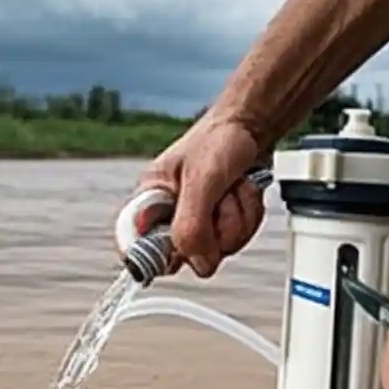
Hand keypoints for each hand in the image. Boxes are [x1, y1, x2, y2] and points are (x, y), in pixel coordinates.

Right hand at [130, 116, 265, 277]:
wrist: (252, 126)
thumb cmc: (220, 139)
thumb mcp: (202, 180)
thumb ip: (192, 225)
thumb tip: (198, 261)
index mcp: (150, 201)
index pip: (135, 249)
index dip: (155, 256)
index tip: (180, 247)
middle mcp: (169, 217)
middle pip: (187, 256)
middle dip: (215, 228)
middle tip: (219, 197)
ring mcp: (197, 223)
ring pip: (218, 250)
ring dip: (238, 217)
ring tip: (233, 188)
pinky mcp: (220, 225)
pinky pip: (237, 240)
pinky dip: (249, 214)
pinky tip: (243, 191)